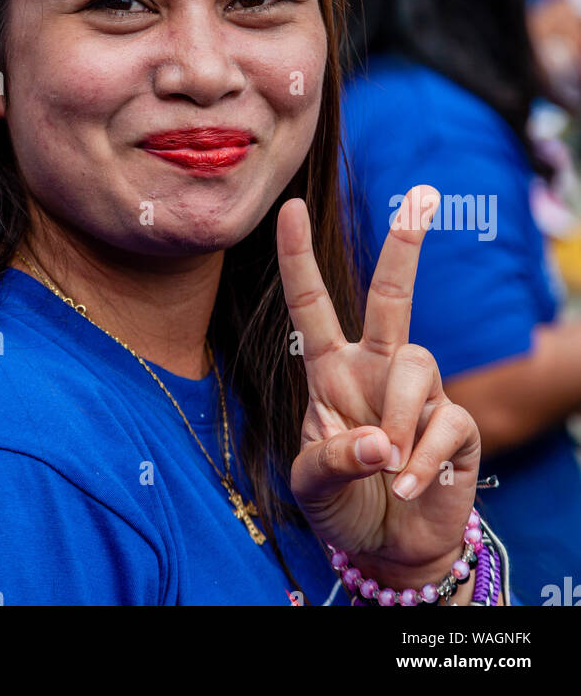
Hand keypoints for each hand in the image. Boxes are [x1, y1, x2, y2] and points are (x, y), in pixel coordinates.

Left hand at [281, 186, 480, 597]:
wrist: (388, 550)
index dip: (298, 258)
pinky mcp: (456, 426)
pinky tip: (407, 487)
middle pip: (393, 296)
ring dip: (398, 418)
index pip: (311, 306)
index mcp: (330, 371)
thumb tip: (376, 442)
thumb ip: (329, 459)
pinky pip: (443, 422)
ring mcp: (418, 395)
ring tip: (386, 466)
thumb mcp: (310, 485)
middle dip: (405, 244)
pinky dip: (420, 461)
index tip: (290, 208)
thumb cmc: (341, 504)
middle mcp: (376, 369)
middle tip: (422, 195)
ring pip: (417, 363)